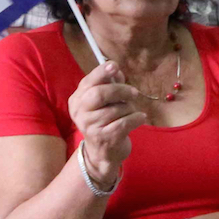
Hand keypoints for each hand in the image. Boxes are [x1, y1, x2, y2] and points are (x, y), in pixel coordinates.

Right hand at [68, 59, 146, 185]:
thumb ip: (109, 85)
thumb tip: (116, 70)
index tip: (114, 66)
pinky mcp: (104, 138)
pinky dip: (137, 118)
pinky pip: (125, 122)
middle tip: (134, 93)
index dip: (102, 73)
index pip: (88, 82)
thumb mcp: (104, 103)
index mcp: (77, 100)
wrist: (104, 153)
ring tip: (131, 113)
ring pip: (117, 109)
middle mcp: (80, 113)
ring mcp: (90, 126)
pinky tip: (141, 118)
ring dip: (131, 108)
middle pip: (100, 94)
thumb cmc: (106, 122)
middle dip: (121, 90)